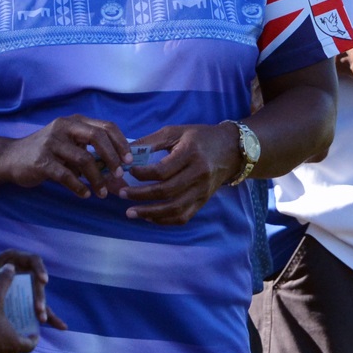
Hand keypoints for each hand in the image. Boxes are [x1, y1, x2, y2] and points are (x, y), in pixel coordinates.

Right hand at [0, 115, 128, 198]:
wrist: (12, 158)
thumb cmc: (48, 152)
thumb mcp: (70, 147)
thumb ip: (92, 156)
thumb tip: (119, 177)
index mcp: (75, 121)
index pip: (105, 126)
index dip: (121, 143)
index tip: (129, 161)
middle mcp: (64, 127)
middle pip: (97, 137)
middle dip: (112, 157)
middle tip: (119, 174)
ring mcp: (52, 143)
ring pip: (83, 160)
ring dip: (97, 179)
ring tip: (102, 193)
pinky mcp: (41, 161)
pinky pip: (66, 176)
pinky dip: (79, 187)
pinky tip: (84, 194)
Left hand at [0, 250, 65, 328]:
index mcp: (15, 259)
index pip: (33, 260)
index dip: (40, 269)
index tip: (43, 281)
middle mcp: (23, 270)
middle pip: (37, 282)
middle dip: (40, 297)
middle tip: (39, 310)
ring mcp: (24, 284)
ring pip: (39, 296)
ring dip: (45, 308)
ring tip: (48, 321)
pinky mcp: (23, 297)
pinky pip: (36, 306)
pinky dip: (46, 315)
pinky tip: (58, 326)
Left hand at [119, 123, 239, 225]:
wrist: (231, 150)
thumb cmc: (199, 137)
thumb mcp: (176, 131)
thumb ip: (151, 141)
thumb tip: (127, 153)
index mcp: (191, 153)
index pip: (163, 170)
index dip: (143, 174)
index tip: (129, 171)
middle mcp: (198, 174)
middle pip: (166, 191)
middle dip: (140, 195)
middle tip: (122, 194)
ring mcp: (202, 191)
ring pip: (174, 209)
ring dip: (150, 213)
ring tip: (131, 212)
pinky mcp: (203, 202)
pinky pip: (183, 217)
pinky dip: (165, 220)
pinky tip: (149, 217)